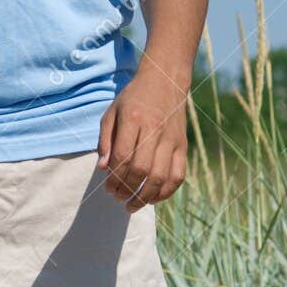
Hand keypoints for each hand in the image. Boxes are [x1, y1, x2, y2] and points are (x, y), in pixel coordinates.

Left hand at [97, 58, 189, 211]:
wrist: (165, 80)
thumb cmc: (134, 98)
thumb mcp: (112, 112)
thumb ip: (105, 140)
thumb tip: (103, 169)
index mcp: (134, 119)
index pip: (123, 156)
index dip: (114, 177)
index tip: (107, 188)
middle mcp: (155, 130)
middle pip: (141, 170)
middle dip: (127, 190)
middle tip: (117, 198)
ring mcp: (172, 139)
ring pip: (160, 177)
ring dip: (145, 197)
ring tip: (132, 205)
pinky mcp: (183, 146)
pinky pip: (178, 176)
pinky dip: (166, 192)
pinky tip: (152, 199)